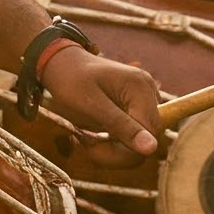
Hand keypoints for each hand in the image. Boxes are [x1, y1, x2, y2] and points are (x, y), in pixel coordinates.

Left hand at [41, 45, 160, 159]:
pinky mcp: (137, 104)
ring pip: (141, 138)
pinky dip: (116, 140)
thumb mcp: (91, 106)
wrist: (61, 62)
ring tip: (89, 140)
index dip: (125, 151)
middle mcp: (148, 90)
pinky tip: (97, 134)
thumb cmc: (71, 81)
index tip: (93, 149)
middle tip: (88, 146)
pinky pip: (134, 130)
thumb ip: (122, 126)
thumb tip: (152, 149)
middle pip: (148, 137)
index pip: (150, 134)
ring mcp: (144, 96)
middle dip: (118, 151)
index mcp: (140, 88)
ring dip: (115, 148)